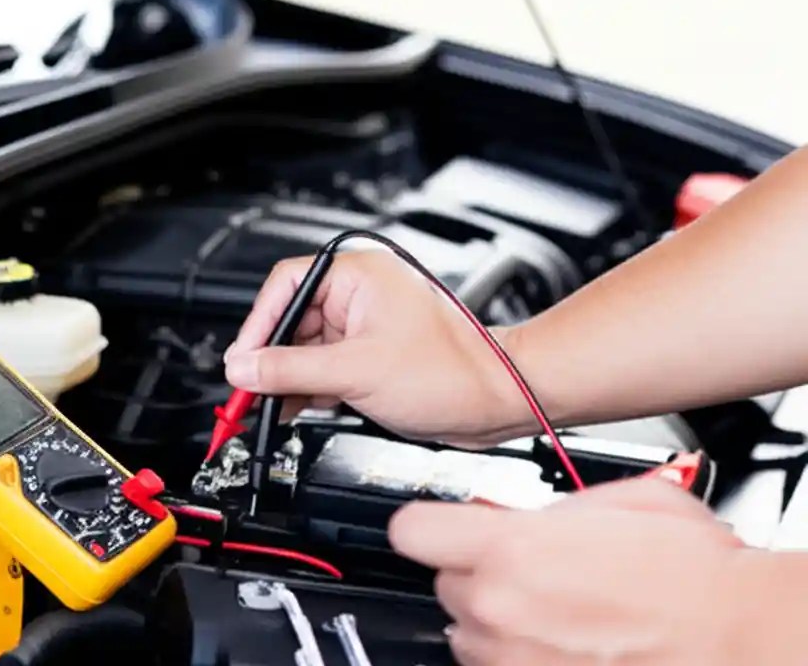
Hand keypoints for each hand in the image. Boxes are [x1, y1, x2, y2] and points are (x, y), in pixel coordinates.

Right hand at [224, 251, 535, 447]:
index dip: (257, 325)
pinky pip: (323, 365)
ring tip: (272, 406)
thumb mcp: (355, 372)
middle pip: (290, 319)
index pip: (285, 285)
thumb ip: (291, 370)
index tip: (241, 361)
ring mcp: (364, 324)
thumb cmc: (452, 372)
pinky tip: (297, 407)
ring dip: (289, 378)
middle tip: (249, 390)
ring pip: (304, 347)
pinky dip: (308, 387)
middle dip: (271, 359)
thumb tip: (244, 369)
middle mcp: (359, 293)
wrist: (497, 402)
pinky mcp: (369, 354)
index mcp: (357, 275)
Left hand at [389, 479, 752, 664]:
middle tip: (531, 568)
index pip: (411, 529)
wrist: (740, 639)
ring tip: (557, 611)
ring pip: (467, 633)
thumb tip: (529, 515)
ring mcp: (509, 661)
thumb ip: (550, 509)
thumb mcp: (618, 501)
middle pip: (443, 583)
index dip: (429, 523)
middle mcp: (498, 609)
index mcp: (509, 549)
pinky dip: (519, 657)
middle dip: (479, 572)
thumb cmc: (695, 578)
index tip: (441, 525)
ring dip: (496, 620)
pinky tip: (565, 643)